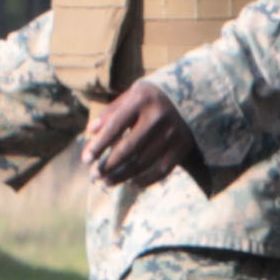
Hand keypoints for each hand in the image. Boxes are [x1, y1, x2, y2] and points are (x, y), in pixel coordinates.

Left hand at [78, 79, 200, 194]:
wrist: (194, 94)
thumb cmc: (152, 97)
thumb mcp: (132, 95)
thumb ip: (111, 111)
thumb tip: (91, 131)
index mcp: (142, 100)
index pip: (115, 127)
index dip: (98, 145)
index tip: (85, 160)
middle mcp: (159, 117)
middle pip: (128, 149)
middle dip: (108, 165)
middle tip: (94, 176)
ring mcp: (173, 133)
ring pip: (143, 162)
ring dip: (122, 176)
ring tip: (106, 182)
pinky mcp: (183, 146)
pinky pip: (162, 170)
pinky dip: (145, 180)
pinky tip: (131, 184)